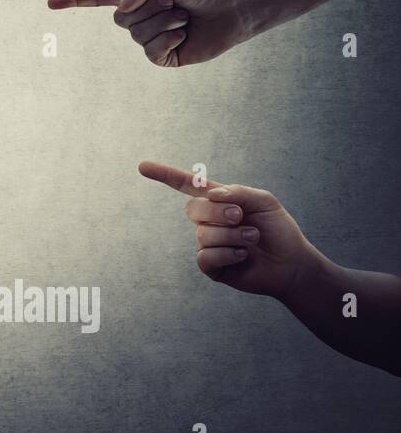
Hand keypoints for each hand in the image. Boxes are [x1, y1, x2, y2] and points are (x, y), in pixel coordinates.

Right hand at [47, 0, 250, 66]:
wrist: (232, 9)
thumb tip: (121, 5)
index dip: (74, 0)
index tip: (50, 3)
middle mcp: (138, 20)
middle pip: (121, 19)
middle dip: (151, 7)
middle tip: (175, 3)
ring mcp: (148, 40)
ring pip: (138, 35)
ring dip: (165, 23)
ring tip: (184, 18)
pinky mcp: (162, 57)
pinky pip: (151, 51)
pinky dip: (169, 40)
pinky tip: (184, 35)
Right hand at [138, 161, 324, 300]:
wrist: (291, 263)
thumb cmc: (278, 230)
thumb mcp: (264, 201)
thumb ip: (237, 191)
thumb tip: (211, 196)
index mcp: (218, 201)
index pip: (185, 186)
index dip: (164, 175)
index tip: (142, 166)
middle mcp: (208, 221)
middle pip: (193, 209)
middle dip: (220, 212)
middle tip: (241, 217)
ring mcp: (207, 243)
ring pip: (203, 234)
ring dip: (233, 236)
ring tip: (252, 239)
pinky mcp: (210, 266)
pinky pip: (206, 256)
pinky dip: (228, 254)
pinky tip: (243, 256)